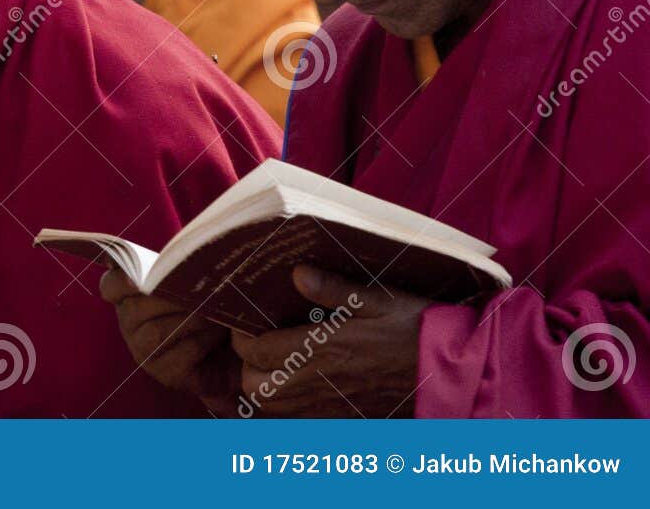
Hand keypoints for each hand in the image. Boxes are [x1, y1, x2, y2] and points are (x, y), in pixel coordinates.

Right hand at [101, 270, 236, 397]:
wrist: (231, 349)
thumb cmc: (205, 306)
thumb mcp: (190, 283)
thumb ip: (177, 268)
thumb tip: (181, 252)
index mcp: (130, 296)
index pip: (111, 286)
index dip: (120, 280)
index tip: (135, 279)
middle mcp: (130, 325)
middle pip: (137, 308)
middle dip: (171, 297)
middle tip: (201, 290)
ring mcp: (144, 352)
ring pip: (157, 332)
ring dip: (189, 319)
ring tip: (214, 312)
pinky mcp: (165, 374)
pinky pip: (178, 355)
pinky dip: (201, 341)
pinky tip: (216, 333)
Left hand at [231, 265, 430, 417]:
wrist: (453, 375)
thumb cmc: (416, 330)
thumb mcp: (378, 298)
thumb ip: (334, 289)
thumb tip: (297, 272)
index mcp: (321, 349)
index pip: (255, 351)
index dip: (242, 337)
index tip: (247, 321)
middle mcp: (318, 382)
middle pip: (255, 387)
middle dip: (248, 366)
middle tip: (259, 344)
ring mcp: (330, 406)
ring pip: (273, 409)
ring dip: (265, 388)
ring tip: (275, 364)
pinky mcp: (344, 420)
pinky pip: (299, 422)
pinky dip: (289, 407)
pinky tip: (301, 385)